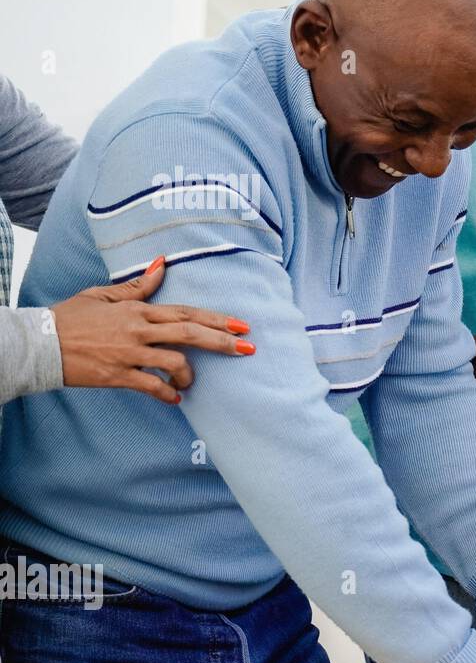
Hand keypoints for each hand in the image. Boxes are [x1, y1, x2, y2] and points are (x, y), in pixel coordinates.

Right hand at [49, 256, 252, 404]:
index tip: (242, 326)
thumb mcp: (103, 295)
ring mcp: (129, 354)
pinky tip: (175, 398)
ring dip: (189, 374)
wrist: (40, 342)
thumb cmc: (71, 317)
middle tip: (248, 349)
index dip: (217, 319)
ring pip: (174, 362)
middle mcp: (138, 330)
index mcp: (137, 310)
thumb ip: (138, 285)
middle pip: (189, 334)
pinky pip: (151, 387)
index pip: (186, 312)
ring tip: (190, 382)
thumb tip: (163, 263)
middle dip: (223, 342)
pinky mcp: (117, 375)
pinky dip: (167, 394)